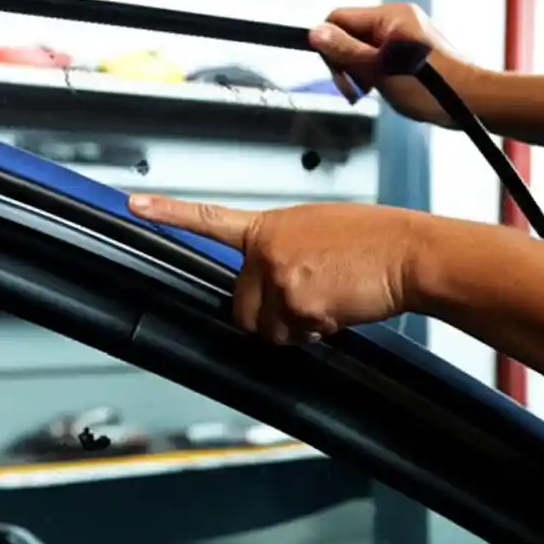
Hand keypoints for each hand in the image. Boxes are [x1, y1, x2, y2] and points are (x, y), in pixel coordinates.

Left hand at [129, 194, 430, 344]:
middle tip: (304, 299)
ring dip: (292, 326)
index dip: (169, 213)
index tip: (135, 205)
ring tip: (328, 299)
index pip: (211, 219)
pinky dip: (316, 332)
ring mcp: (281, 279)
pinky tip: (341, 306)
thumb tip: (273, 279)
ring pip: (265, 328)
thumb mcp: (318, 228)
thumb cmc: (375, 240)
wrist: (408, 252)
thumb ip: (283, 248)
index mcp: (270, 226)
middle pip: (239, 306)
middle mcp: (267, 252)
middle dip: (265, 314)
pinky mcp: (300, 306)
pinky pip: (295, 338)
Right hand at [309, 2, 471, 126]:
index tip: (341, 76)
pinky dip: (374, 72)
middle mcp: (397, 17)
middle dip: (346, 63)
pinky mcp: (409, 48)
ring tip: (372, 91)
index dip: (331, 47)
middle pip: (349, 34)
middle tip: (356, 91)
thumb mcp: (380, 70)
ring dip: (359, 71)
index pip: (339, 19)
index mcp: (389, 15)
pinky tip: (383, 88)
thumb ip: (346, 51)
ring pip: (362, 47)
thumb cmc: (431, 88)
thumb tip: (315, 33)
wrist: (470, 101)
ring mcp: (404, 32)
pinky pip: (378, 55)